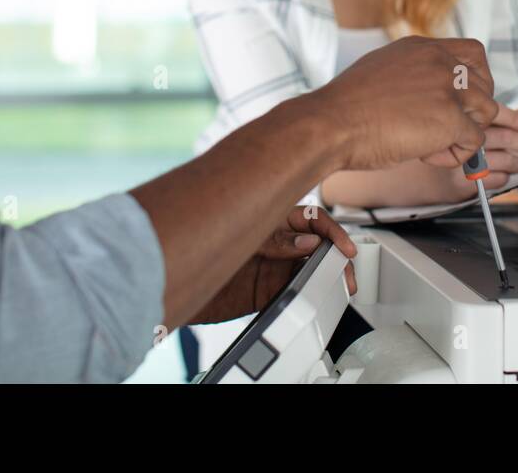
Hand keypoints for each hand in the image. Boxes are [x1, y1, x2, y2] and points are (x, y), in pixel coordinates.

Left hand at [189, 205, 357, 323]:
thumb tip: (305, 244)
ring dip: (326, 276)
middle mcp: (274, 243)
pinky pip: (293, 293)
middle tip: (347, 270)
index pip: (311, 220)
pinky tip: (317, 297)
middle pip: (316, 246)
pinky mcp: (264, 293)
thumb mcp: (243, 235)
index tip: (344, 247)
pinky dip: (309, 296)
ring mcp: (270, 268)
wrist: (170, 278)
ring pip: (309, 270)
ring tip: (338, 285)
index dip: (331, 232)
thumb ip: (276, 240)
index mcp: (272, 219)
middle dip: (336, 256)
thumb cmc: (198, 240)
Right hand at [307, 35, 497, 174]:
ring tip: (430, 143)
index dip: (476, 79)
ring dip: (463, 133)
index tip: (461, 100)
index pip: (474, 53)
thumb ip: (413, 72)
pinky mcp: (450, 118)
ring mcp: (447, 88)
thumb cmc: (346, 107)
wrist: (331, 124)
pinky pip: (475, 141)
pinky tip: (426, 155)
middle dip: (473, 110)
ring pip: (486, 113)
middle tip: (445, 127)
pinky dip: (455, 155)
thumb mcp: (383, 69)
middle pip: (486, 84)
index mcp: (422, 48)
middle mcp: (439, 61)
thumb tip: (429, 91)